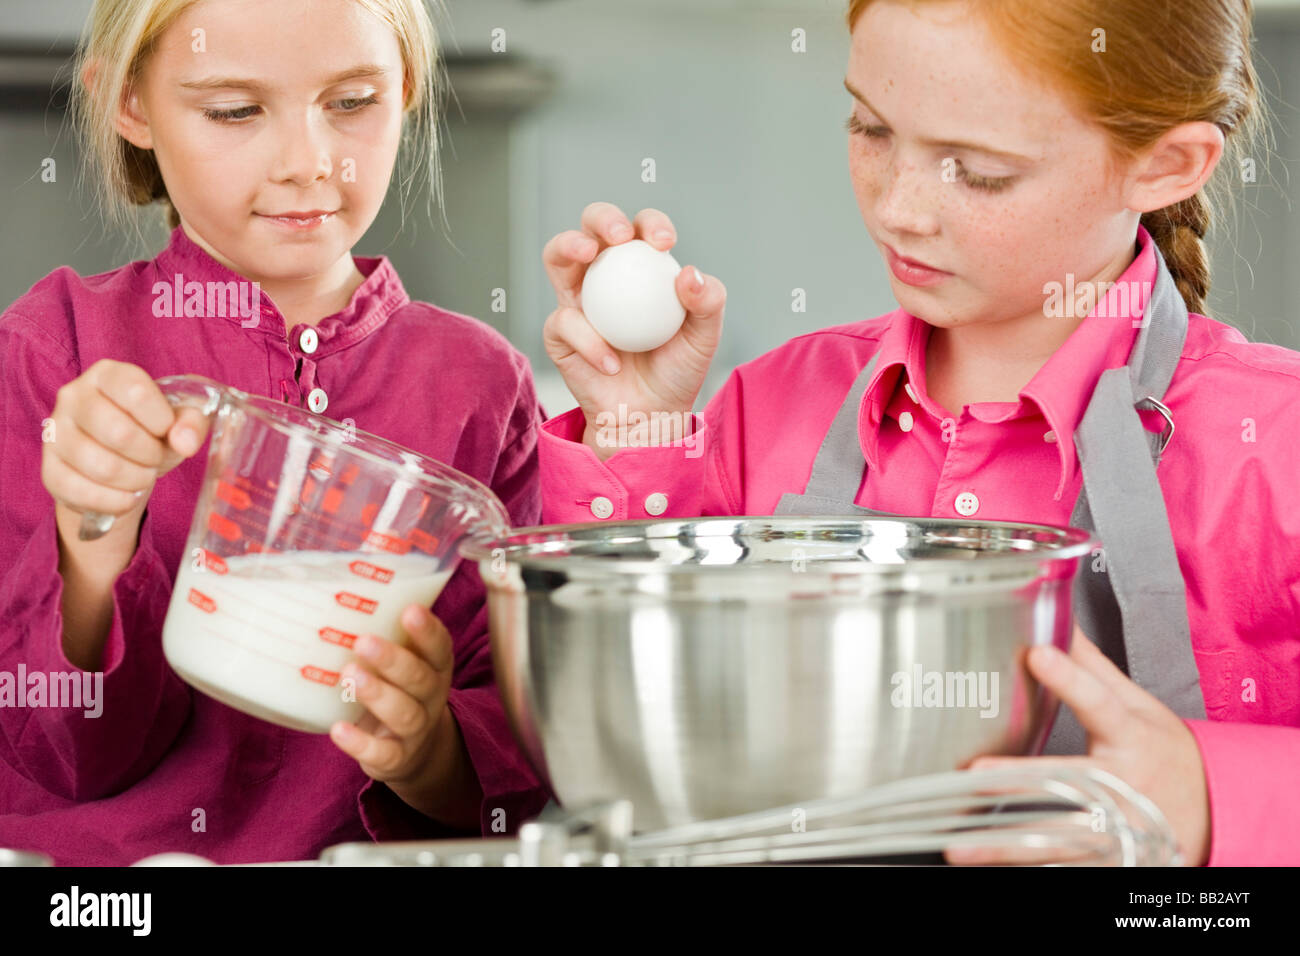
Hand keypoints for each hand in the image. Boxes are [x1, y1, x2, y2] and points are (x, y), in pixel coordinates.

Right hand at [43, 359, 212, 541]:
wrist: (121, 459)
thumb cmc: (151, 430)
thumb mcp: (180, 419)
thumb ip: (192, 422)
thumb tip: (186, 442)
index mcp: (107, 374)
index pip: (136, 391)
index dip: (162, 420)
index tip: (167, 430)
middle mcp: (73, 397)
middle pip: (119, 433)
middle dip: (150, 454)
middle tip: (156, 457)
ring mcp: (55, 433)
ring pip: (103, 467)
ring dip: (137, 479)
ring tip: (144, 475)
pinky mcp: (50, 470)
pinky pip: (84, 493)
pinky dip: (117, 501)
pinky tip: (128, 495)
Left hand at [328, 604, 478, 824]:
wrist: (416, 750)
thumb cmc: (400, 689)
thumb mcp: (404, 660)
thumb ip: (385, 632)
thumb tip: (335, 586)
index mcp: (435, 666)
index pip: (439, 646)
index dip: (427, 630)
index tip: (409, 610)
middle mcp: (431, 697)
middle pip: (420, 679)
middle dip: (394, 660)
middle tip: (364, 642)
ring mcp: (415, 730)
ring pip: (404, 714)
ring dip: (377, 695)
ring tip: (350, 676)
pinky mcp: (396, 758)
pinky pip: (383, 754)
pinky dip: (361, 743)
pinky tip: (338, 730)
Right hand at [542, 202, 726, 459]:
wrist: (649, 416)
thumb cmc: (677, 370)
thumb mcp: (704, 338)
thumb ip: (708, 302)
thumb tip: (689, 273)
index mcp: (640, 267)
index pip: (641, 231)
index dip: (650, 224)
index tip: (665, 243)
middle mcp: (605, 276)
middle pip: (592, 227)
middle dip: (602, 218)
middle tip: (620, 236)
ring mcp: (577, 301)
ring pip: (557, 256)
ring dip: (568, 244)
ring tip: (588, 253)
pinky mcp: (558, 333)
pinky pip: (565, 323)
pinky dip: (590, 342)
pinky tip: (611, 363)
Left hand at [945, 625, 1210, 865]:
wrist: (1214, 815)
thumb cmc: (1168, 757)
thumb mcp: (1141, 709)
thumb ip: (1094, 671)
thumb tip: (1060, 625)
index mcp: (1131, 738)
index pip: (1101, 703)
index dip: (1070, 678)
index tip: (1039, 654)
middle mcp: (1122, 785)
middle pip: (1066, 782)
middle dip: (1016, 781)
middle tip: (970, 776)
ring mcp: (1116, 829)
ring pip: (1055, 838)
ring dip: (1003, 845)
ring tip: (959, 844)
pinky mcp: (1108, 859)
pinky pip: (1062, 865)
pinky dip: (1026, 867)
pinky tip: (989, 867)